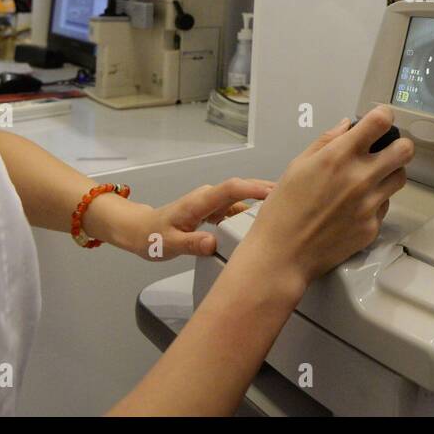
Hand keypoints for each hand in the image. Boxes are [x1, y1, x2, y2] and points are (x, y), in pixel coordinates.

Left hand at [140, 177, 275, 259]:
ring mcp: (211, 203)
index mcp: (199, 202)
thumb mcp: (168, 244)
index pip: (231, 189)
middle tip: (293, 197)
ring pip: (241, 198)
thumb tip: (213, 244)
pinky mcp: (214, 210)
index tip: (274, 193)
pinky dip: (252, 211)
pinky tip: (265, 220)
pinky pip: (236, 207)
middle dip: (265, 190)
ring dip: (261, 201)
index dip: (253, 189)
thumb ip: (191, 244)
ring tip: (285, 210)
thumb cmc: (151, 236)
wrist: (140, 231)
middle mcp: (208, 197)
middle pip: (241, 189)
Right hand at [237, 106, 412, 289]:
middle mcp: (361, 177)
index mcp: (340, 157)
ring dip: (390, 173)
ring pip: (401, 177)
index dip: (383, 117)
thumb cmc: (283, 209)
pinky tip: (355, 207)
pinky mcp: (373, 227)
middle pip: (405, 150)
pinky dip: (376, 201)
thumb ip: (326, 141)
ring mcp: (370, 204)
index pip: (381, 122)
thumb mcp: (298, 166)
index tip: (380, 121)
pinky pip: (385, 205)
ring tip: (371, 178)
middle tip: (385, 151)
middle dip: (398, 145)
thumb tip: (348, 125)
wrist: (283, 255)